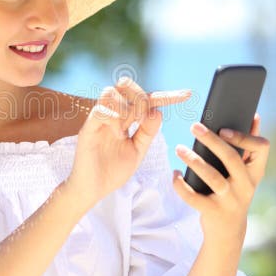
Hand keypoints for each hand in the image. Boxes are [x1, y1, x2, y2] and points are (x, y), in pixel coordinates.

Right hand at [66, 77, 191, 207]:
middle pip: (124, 84)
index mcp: (124, 119)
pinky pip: (100, 110)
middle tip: (144, 118)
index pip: (146, 99)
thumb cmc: (113, 171)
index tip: (188, 95)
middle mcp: (111, 114)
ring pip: (110, 92)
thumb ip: (147, 132)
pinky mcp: (87, 130)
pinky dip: (114, 118)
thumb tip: (158, 111)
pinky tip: (119, 134)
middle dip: (140, 96)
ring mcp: (98, 120)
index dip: (167, 95)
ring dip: (126, 106)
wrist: (92, 190)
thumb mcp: (137, 151)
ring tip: (131, 125)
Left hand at [172, 113, 269, 243]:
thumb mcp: (246, 172)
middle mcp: (246, 186)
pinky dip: (182, 185)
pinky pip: (195, 198)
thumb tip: (254, 115)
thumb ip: (248, 145)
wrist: (229, 231)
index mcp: (256, 172)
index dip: (243, 137)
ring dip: (194, 160)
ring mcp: (231, 201)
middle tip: (194, 127)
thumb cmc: (235, 192)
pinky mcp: (213, 212)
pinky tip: (175, 174)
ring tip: (179, 148)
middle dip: (212, 140)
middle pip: (232, 158)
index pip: (261, 148)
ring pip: (213, 177)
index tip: (223, 129)